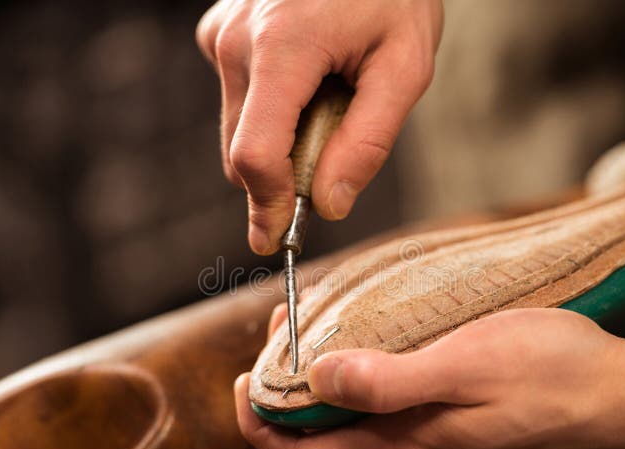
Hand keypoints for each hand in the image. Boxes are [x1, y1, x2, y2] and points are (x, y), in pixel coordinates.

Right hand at [197, 0, 442, 254]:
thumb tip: (327, 206)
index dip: (265, 206)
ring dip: (281, 140)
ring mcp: (221, 34)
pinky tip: (308, 77)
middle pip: (243, 151)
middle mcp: (237, 42)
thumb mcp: (405, 65)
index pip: (254, 155)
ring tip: (329, 96)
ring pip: (240, 130)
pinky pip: (239, 100)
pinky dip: (272, 111)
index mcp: (282, 48)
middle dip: (284, 173)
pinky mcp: (219, 33)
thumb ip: (367, 141)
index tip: (276, 240)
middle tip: (336, 145)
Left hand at [235, 306, 624, 448]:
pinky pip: (382, 402)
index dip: (262, 424)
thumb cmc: (551, 373)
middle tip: (276, 336)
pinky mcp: (448, 411)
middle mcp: (408, 445)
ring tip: (309, 328)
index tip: (247, 377)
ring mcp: (429, 430)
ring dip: (317, 381)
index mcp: (404, 443)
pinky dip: (357, 372)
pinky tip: (366, 336)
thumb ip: (393, 381)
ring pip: (348, 419)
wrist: (619, 392)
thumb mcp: (469, 366)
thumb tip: (316, 379)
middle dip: (282, 395)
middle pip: (319, 437)